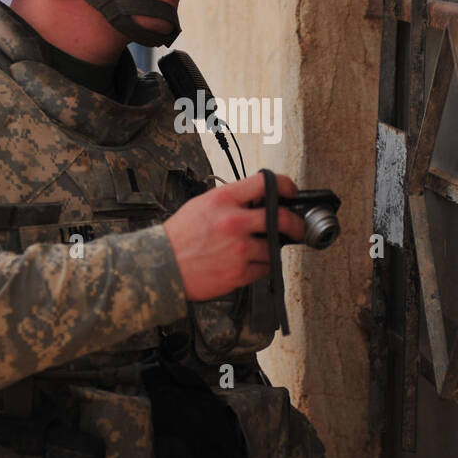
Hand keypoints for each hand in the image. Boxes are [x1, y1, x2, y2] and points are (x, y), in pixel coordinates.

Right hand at [163, 171, 304, 302]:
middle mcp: (233, 222)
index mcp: (223, 200)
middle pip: (281, 218)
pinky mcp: (238, 273)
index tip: (290, 192)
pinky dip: (261, 265)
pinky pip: (264, 268)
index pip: (265, 183)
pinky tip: (249, 262)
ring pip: (273, 247)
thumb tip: (258, 200)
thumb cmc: (179, 236)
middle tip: (297, 227)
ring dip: (272, 248)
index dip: (285, 186)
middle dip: (295, 223)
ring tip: (262, 248)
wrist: (160, 265)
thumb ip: (231, 200)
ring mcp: (238, 249)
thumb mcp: (202, 205)